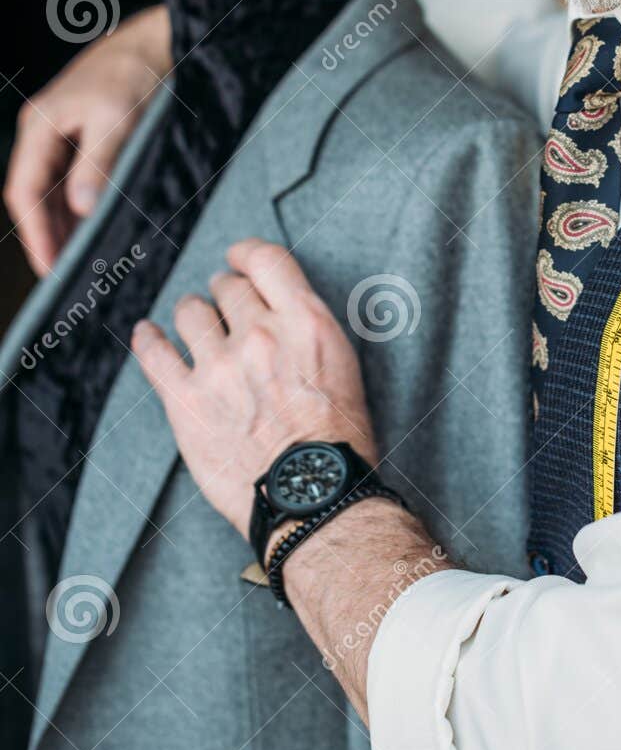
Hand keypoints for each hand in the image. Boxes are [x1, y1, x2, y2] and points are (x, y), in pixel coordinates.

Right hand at [5, 5, 171, 275]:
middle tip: (67, 276)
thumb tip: (80, 210)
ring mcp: (60, 132)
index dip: (35, 234)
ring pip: (53, 190)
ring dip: (63, 224)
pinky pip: (72, 178)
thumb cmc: (137, 72)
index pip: (25, 192)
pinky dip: (79, 205)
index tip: (51, 269)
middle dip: (47, 236)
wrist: (160, 39)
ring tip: (80, 260)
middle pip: (34, 195)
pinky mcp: (82, 134)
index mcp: (40, 125)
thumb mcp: (118, 120)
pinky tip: (93, 227)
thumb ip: (98, 165)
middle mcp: (43, 131)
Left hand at [131, 238, 378, 535]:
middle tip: (226, 309)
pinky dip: (149, 339)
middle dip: (225, 293)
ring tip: (196, 326)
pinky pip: (155, 354)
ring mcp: (219, 367)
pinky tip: (148, 335)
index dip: (247, 252)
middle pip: (227, 286)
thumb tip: (280, 311)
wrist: (312, 496)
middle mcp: (260, 334)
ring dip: (193, 315)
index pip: (266, 259)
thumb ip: (308, 329)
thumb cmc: (338, 440)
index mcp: (306, 322)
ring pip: (190, 312)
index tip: (238, 258)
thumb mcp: (343, 366)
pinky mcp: (186, 401)